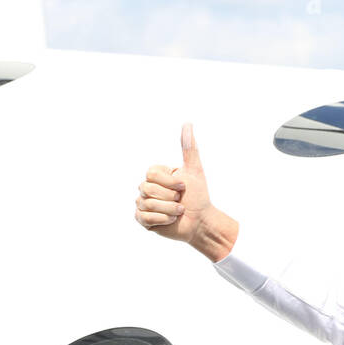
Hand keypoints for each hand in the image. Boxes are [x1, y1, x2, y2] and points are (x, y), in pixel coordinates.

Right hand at [134, 123, 213, 243]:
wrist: (201, 221)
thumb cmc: (199, 196)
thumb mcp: (194, 171)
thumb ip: (189, 148)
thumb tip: (188, 123)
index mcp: (156, 175)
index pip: (151, 173)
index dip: (170, 182)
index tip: (184, 187)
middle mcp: (146, 188)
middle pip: (147, 189)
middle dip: (170, 197)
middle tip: (181, 201)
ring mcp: (142, 203)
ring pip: (147, 204)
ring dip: (170, 209)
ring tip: (179, 211)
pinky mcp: (143, 220)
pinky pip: (145, 217)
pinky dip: (163, 219)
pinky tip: (171, 220)